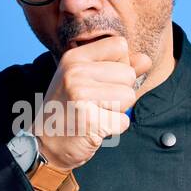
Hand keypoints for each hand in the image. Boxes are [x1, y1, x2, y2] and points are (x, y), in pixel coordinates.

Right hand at [36, 35, 152, 170]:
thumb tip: (146, 60)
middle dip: (120, 92)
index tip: (102, 81)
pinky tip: (95, 128)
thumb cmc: (68, 110)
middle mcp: (75, 72)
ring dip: (118, 111)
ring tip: (95, 114)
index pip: (119, 45)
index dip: (120, 64)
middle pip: (128, 73)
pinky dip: (114, 128)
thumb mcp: (86, 80)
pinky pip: (124, 120)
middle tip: (95, 104)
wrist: (44, 145)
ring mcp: (81, 95)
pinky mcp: (89, 120)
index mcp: (74, 58)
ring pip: (129, 96)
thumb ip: (117, 68)